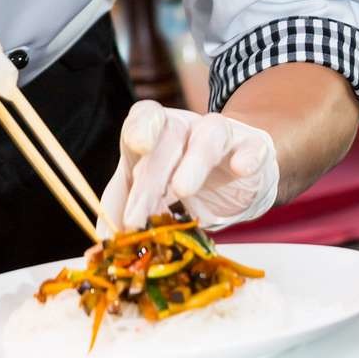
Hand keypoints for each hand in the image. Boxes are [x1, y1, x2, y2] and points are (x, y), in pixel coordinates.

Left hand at [101, 102, 279, 232]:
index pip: (144, 117)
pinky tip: (242, 168)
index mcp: (157, 131)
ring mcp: (223, 135)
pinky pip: (253, 147)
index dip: (138, 129)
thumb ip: (126, 203)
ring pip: (208, 136)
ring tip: (182, 191)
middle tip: (136, 217)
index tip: (134, 147)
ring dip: (193, 162)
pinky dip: (247, 156)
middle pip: (168, 137)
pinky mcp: (254, 149)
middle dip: (151, 176)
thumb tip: (104, 240)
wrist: (241, 174)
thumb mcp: (154, 190)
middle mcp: (187, 126)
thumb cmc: (188, 177)